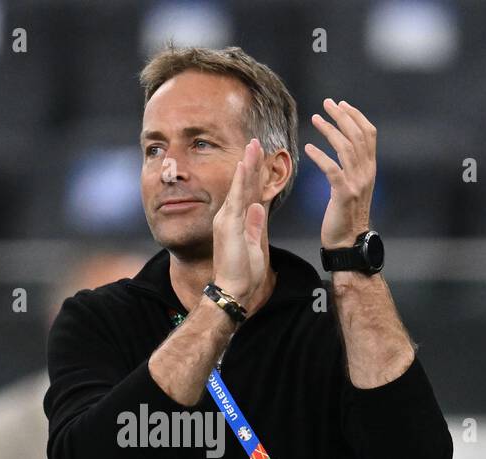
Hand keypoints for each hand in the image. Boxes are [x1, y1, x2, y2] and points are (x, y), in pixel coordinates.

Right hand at [211, 137, 268, 312]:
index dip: (252, 174)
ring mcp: (227, 220)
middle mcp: (228, 217)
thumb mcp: (253, 245)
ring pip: (239, 186)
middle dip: (250, 162)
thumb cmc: (242, 273)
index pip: (246, 193)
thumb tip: (259, 208)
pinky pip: (236, 198)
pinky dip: (240, 181)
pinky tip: (243, 165)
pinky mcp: (229, 225)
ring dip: (247, 165)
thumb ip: (254, 225)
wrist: (233, 290)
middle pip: (242, 185)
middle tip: (256, 142)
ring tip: (253, 145)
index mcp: (235, 222)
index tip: (258, 157)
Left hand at [305, 98, 375, 248]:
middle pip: (357, 135)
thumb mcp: (354, 186)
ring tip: (315, 119)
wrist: (349, 243)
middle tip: (326, 103)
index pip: (369, 133)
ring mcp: (357, 183)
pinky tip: (308, 148)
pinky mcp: (344, 194)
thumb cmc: (346, 215)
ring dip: (329, 130)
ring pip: (345, 148)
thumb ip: (352, 167)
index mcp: (370, 168)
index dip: (356, 116)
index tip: (341, 104)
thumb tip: (343, 148)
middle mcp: (367, 172)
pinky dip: (320, 156)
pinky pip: (332, 169)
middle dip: (342, 115)